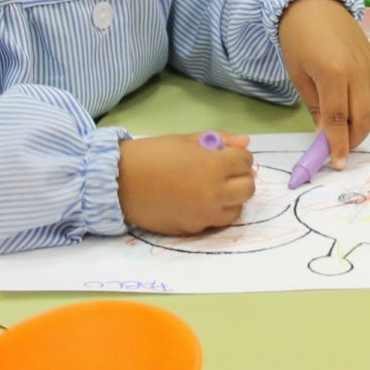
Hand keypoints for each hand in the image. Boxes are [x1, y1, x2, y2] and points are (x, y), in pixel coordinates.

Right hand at [117, 132, 253, 234]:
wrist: (120, 182)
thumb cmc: (153, 154)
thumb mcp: (187, 140)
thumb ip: (220, 140)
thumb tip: (245, 143)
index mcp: (213, 166)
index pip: (246, 162)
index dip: (240, 156)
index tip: (230, 156)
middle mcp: (213, 193)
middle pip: (248, 189)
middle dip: (242, 177)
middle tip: (227, 172)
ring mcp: (203, 215)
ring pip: (237, 210)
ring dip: (232, 198)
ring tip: (216, 188)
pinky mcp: (192, 230)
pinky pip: (216, 222)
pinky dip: (215, 212)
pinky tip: (201, 201)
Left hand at [278, 0, 369, 169]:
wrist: (314, 2)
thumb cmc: (298, 37)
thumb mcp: (298, 74)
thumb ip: (315, 106)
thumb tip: (325, 135)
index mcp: (333, 74)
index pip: (338, 120)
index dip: (338, 145)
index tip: (337, 164)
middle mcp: (357, 72)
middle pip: (364, 119)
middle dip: (354, 140)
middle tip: (339, 150)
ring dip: (363, 128)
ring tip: (346, 133)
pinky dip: (368, 111)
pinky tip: (353, 113)